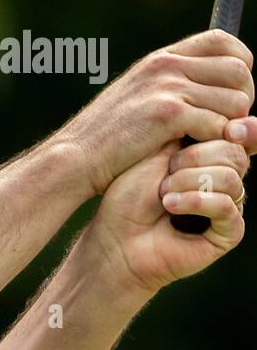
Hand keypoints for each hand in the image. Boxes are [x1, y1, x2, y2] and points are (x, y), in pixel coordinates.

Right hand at [55, 30, 252, 197]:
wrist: (76, 156)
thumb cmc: (108, 137)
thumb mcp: (139, 97)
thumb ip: (174, 86)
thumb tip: (221, 89)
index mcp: (161, 58)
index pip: (224, 41)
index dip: (241, 64)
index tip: (231, 91)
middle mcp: (166, 65)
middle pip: (240, 71)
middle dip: (242, 100)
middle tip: (223, 124)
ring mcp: (166, 88)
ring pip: (236, 101)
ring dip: (229, 126)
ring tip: (205, 140)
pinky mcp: (168, 114)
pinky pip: (218, 125)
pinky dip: (211, 143)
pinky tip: (191, 151)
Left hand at [82, 120, 251, 295]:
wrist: (115, 237)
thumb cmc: (128, 195)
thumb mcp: (156, 153)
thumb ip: (190, 130)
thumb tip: (223, 111)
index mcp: (208, 158)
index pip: (233, 134)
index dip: (225, 127)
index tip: (202, 120)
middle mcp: (222, 181)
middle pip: (235, 153)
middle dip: (196, 158)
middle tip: (165, 171)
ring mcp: (228, 206)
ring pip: (232, 178)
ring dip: (190, 182)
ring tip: (162, 194)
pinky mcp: (228, 233)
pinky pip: (228, 206)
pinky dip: (197, 202)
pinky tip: (170, 205)